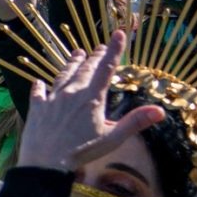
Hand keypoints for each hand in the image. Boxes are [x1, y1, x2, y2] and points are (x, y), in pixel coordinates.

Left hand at [17, 30, 168, 173]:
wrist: (44, 162)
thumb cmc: (81, 152)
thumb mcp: (113, 139)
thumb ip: (135, 122)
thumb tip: (160, 110)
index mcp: (92, 98)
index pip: (106, 69)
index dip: (114, 50)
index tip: (118, 33)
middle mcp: (71, 93)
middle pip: (85, 70)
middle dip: (94, 56)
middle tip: (98, 47)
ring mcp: (52, 99)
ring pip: (63, 76)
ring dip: (71, 64)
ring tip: (76, 54)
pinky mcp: (36, 108)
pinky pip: (38, 93)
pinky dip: (40, 86)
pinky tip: (38, 82)